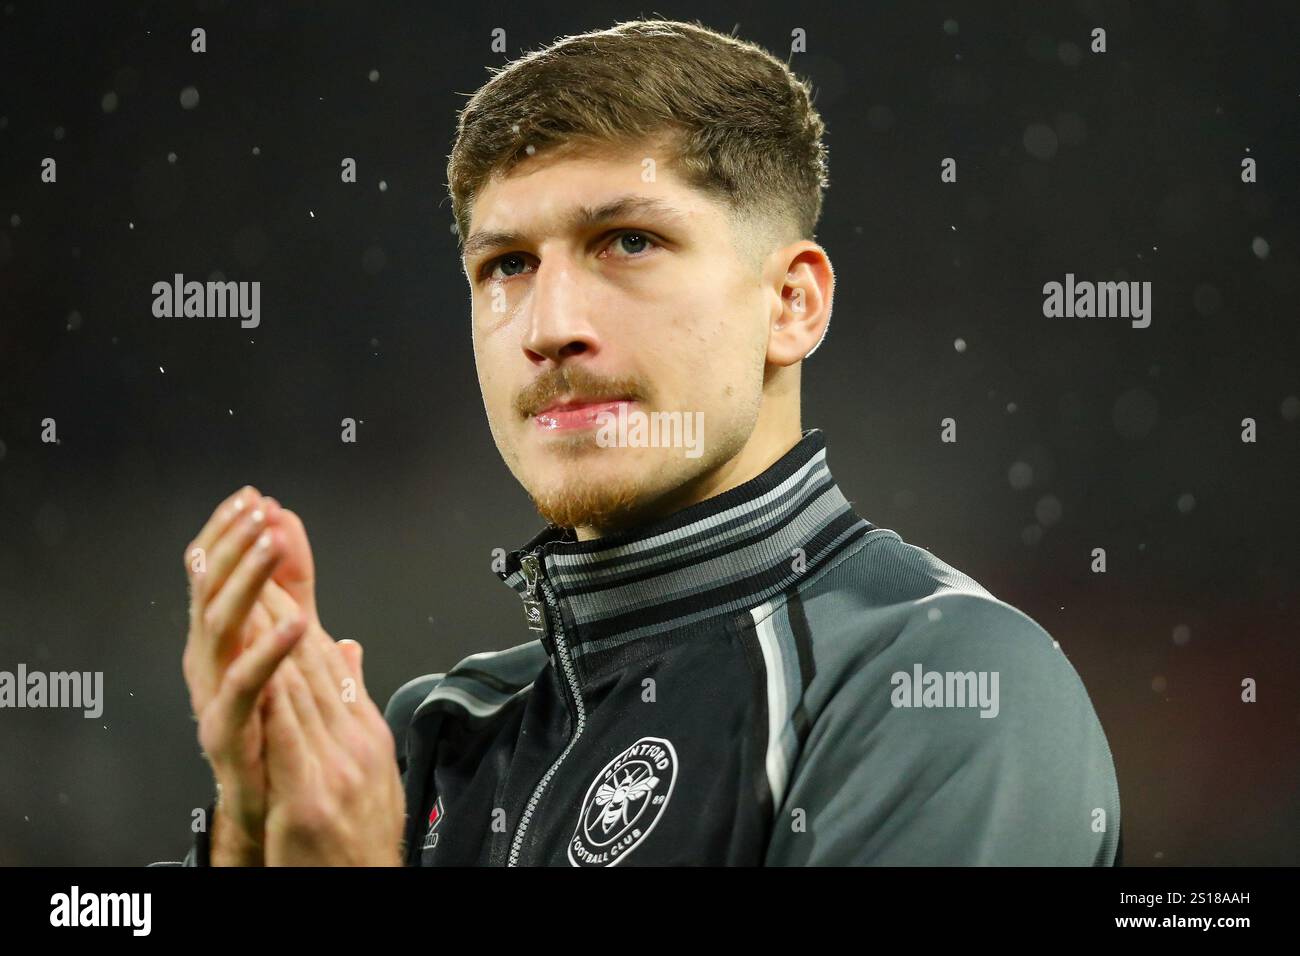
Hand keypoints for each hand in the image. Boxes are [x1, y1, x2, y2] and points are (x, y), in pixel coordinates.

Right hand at [182, 486, 304, 863]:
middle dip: (234, 544)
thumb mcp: (292, 642)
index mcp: (222, 638)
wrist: (270, 802)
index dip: (229, 531)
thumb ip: (294, 589)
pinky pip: (246, 684)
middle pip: (209, 588)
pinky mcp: (227, 729)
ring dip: (246, 579)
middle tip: (259, 510)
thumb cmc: (276, 723)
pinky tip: (300, 622)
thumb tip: (292, 530)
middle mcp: (207, 659)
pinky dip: (271, 649)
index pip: (214, 571)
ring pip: (218, 624)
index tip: (253, 496)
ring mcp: (212, 693)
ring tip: (273, 544)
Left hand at [257, 580, 404, 865]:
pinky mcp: (313, 796)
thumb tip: (353, 653)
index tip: (278, 576)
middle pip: (317, 664)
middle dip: (285, 607)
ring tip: (253, 595)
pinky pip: (289, 738)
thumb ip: (355, 706)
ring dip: (274, 637)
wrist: (364, 889)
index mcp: (365, 732)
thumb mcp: (367, 765)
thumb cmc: (360, 838)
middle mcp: (356, 741)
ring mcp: (338, 766)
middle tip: (262, 561)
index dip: (301, 614)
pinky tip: (259, 667)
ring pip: (302, 689)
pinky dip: (274, 697)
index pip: (331, 662)